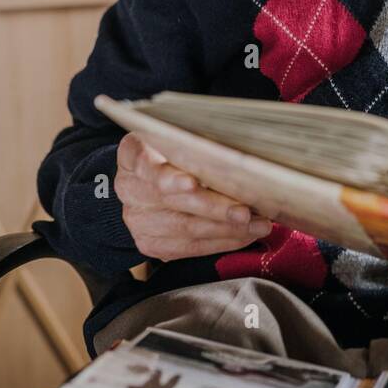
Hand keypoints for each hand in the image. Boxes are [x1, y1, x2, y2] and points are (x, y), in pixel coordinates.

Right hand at [115, 132, 272, 261]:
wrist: (147, 185)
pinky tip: (244, 235)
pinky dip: (222, 241)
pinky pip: (189, 247)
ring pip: (185, 228)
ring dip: (227, 229)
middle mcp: (130, 188)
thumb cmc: (174, 155)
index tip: (192, 182)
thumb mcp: (180, 140)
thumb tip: (241, 158)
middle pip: (172, 200)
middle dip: (214, 207)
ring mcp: (137, 219)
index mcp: (133, 154)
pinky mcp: (150, 244)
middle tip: (245, 211)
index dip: (168, 176)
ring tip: (257, 224)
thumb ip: (199, 146)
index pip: (145, 163)